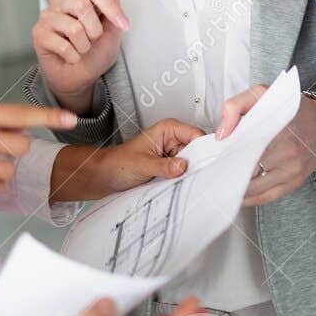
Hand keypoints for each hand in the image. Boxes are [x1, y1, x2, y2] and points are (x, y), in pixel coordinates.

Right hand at [32, 0, 128, 111]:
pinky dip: (73, 56)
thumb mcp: (112, 33)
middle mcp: (60, 2)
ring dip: (84, 46)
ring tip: (80, 49)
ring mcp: (47, 17)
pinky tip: (70, 57)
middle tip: (95, 40)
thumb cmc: (94, 54)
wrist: (79, 78)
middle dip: (95, 29)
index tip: (123, 24)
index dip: (110, 5)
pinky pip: (63, 45)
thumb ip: (112, 10)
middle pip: (81, 4)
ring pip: (74, 28)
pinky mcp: (39, 34)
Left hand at [49, 118, 204, 202]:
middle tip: (201, 177)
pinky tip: (185, 186)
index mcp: (168, 129)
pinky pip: (185, 172)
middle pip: (197, 150)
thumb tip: (183, 166)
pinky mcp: (171, 166)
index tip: (210, 164)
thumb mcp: (142, 165)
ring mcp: (173, 153)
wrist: (105, 176)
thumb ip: (163, 166)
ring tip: (191, 183)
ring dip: (192, 173)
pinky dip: (185, 179)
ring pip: (193, 163)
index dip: (205, 149)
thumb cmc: (118, 163)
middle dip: (199, 163)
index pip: (196, 135)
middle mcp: (173, 139)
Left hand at [215, 85, 315, 205]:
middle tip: (213, 171)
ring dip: (236, 188)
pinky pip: (266, 197)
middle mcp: (287, 152)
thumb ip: (235, 106)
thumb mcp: (260, 94)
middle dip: (227, 172)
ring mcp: (292, 171)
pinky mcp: (294, 183)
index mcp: (276, 128)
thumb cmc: (288, 109)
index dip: (224, 155)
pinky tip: (239, 192)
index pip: (242, 148)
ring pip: (254, 188)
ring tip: (223, 182)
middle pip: (246, 171)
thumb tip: (221, 134)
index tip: (212, 158)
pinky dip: (250, 198)